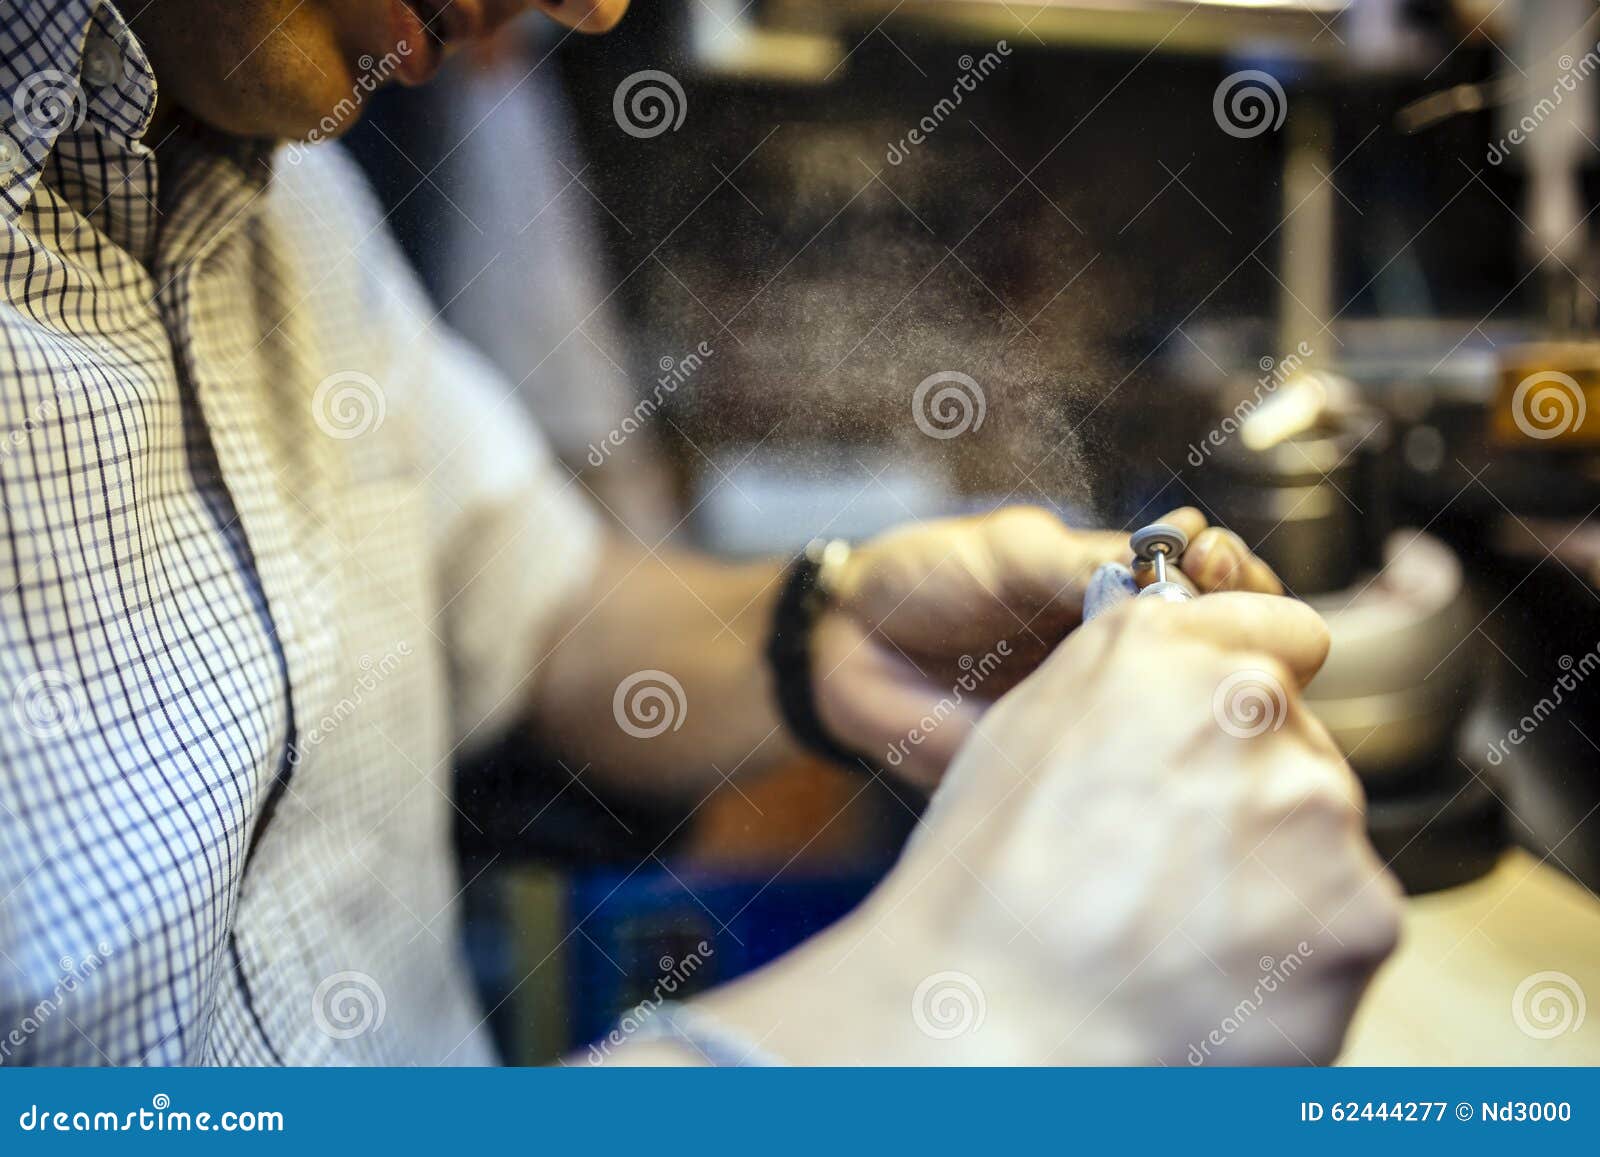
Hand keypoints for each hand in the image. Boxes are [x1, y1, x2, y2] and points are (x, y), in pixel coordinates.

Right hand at [694, 592, 1401, 1065]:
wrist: (994, 1031)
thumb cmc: (983, 890)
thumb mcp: (1028, 729)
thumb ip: (1134, 676)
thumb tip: (1190, 673)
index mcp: (1166, 651)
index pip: (1282, 632)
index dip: (1252, 688)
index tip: (1231, 733)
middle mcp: (1255, 711)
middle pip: (1298, 748)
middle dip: (1255, 796)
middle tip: (1165, 866)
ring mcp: (1317, 814)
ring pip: (1320, 841)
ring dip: (1275, 878)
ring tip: (1174, 933)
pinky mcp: (1361, 919)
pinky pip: (1340, 928)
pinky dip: (1294, 956)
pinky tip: (1208, 977)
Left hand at [811, 505, 1283, 788]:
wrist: (845, 648)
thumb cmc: (921, 579)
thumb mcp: (1008, 550)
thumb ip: (1083, 561)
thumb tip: (1163, 571)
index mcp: (1111, 581)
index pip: (1205, 574)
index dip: (1226, 568)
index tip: (1210, 559)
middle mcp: (1119, 643)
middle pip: (1217, 638)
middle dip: (1238, 616)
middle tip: (1215, 597)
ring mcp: (1099, 702)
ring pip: (1184, 701)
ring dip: (1210, 682)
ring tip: (1198, 658)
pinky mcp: (1070, 757)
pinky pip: (1128, 758)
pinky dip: (1159, 745)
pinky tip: (1165, 727)